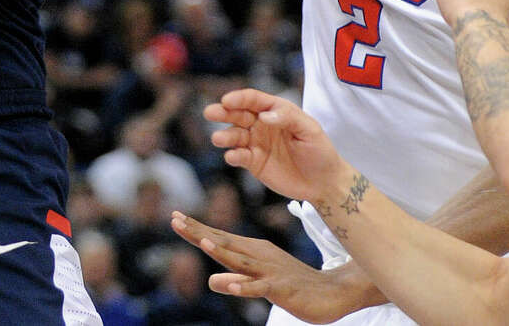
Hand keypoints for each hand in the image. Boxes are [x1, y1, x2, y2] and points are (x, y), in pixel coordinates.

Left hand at [170, 213, 361, 323]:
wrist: (334, 291)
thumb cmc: (293, 284)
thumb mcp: (260, 282)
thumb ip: (235, 279)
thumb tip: (211, 280)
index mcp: (252, 251)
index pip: (219, 238)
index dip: (196, 229)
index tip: (174, 217)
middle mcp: (258, 256)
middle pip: (223, 243)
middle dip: (199, 232)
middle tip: (175, 219)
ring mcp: (268, 271)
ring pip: (240, 261)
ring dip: (220, 251)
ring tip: (201, 241)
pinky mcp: (280, 289)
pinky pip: (259, 288)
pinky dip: (243, 286)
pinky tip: (228, 285)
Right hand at [206, 89, 346, 203]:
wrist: (324, 183)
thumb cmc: (320, 151)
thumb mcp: (310, 130)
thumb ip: (288, 118)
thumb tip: (264, 116)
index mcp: (275, 111)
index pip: (253, 100)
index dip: (239, 98)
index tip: (227, 101)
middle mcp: (261, 125)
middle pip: (238, 114)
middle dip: (222, 112)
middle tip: (210, 112)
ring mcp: (256, 143)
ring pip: (234, 135)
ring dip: (225, 136)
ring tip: (218, 139)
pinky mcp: (253, 162)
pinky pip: (239, 156)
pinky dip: (233, 155)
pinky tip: (232, 156)